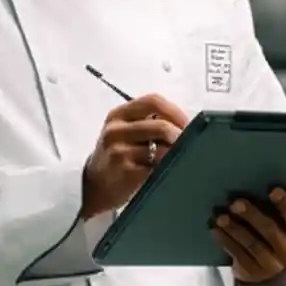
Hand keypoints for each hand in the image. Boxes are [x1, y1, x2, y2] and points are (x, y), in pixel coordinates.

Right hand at [80, 93, 189, 218]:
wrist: (93, 185)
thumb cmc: (117, 154)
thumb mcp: (125, 131)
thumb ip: (148, 122)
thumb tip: (187, 124)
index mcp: (119, 114)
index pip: (153, 101)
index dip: (175, 111)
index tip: (188, 123)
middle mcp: (116, 129)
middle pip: (160, 125)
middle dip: (181, 135)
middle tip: (193, 144)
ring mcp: (119, 151)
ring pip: (161, 148)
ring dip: (177, 153)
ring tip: (183, 158)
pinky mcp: (125, 171)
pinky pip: (156, 167)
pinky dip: (168, 168)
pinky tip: (170, 171)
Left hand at [211, 187, 285, 283]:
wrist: (268, 276)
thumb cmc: (272, 237)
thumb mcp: (280, 226)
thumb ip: (275, 211)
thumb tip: (256, 184)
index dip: (285, 203)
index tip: (272, 190)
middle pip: (270, 230)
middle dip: (252, 216)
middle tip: (235, 203)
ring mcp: (271, 265)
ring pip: (252, 244)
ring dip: (234, 229)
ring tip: (221, 217)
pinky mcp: (253, 272)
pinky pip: (238, 255)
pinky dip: (226, 241)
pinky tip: (216, 230)